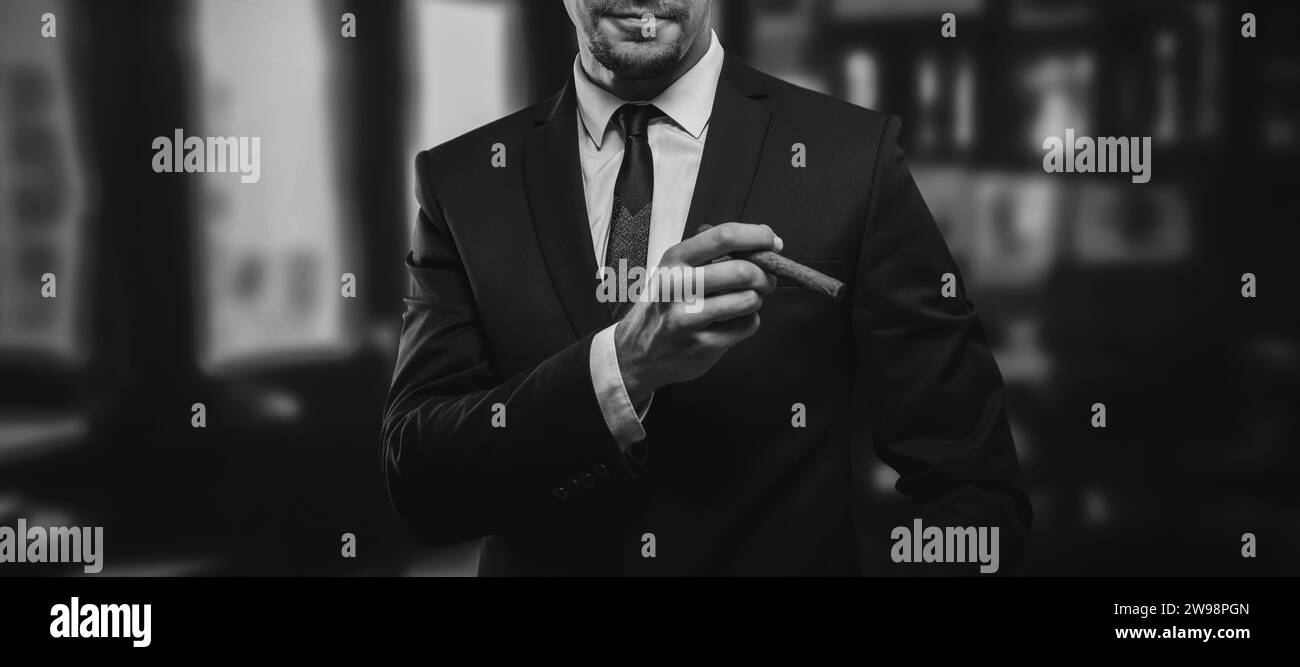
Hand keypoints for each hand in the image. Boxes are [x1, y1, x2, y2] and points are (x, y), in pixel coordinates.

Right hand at [614, 222, 781, 405]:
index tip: (772, 242)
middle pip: (742, 271)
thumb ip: (715, 255)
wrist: (637, 353)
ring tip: (744, 302)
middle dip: (765, 275)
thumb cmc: (665, 306)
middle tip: (766, 280)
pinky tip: (730, 323)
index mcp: (674, 260)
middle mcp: (677, 286)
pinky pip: (747, 326)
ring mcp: (688, 318)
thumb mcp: (676, 271)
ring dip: (756, 300)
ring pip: (749, 300)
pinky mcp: (702, 345)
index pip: (723, 237)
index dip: (757, 236)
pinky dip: (747, 323)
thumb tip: (765, 239)